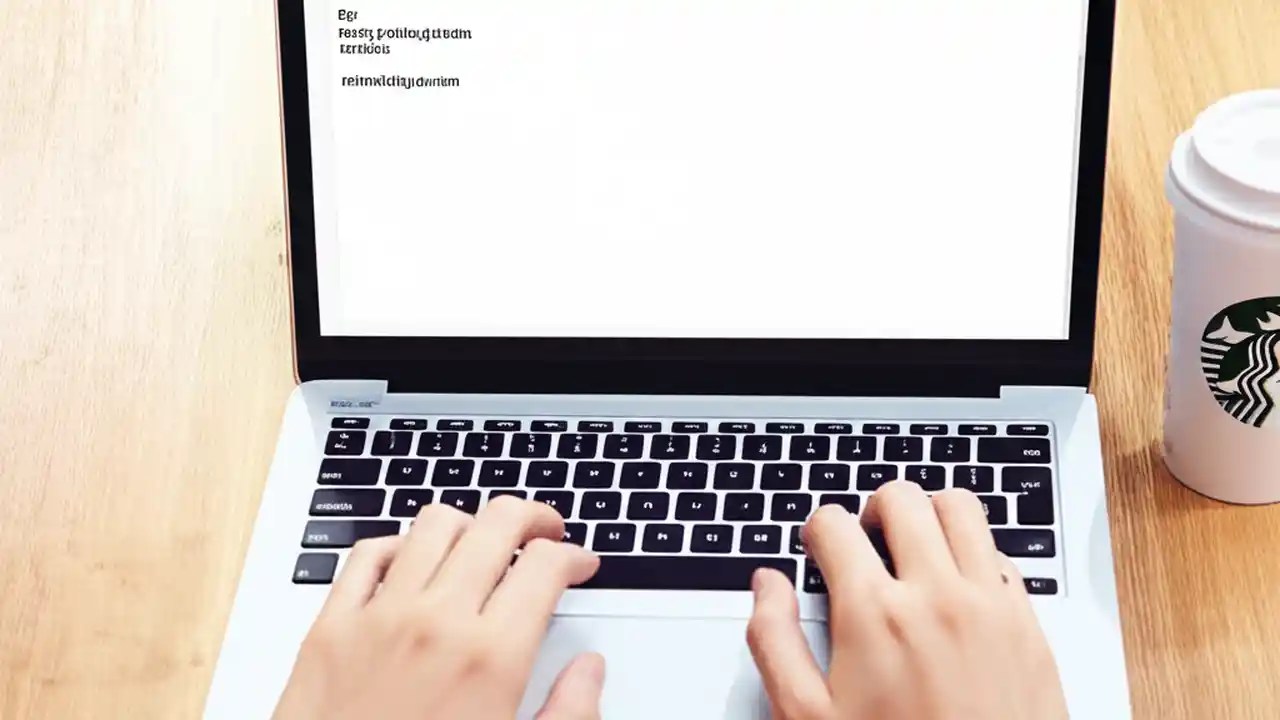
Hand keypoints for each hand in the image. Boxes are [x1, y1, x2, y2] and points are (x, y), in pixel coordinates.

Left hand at [274, 498, 604, 719]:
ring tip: (482, 543)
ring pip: (434, 524)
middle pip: (496, 523)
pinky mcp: (330, 628)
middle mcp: (436, 622)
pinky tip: (412, 561)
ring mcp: (378, 618)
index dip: (574, 554)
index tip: (578, 564)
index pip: (546, 564)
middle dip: (532, 518)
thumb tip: (589, 670)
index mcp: (490, 659)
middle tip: (543, 532)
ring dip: (469, 524)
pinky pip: (367, 553)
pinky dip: (398, 543)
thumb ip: (568, 714)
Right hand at [747, 481, 1066, 718]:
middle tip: (865, 543)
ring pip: (960, 508)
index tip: (819, 551)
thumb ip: (775, 642)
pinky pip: (1003, 554)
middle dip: (871, 511)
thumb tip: (766, 585)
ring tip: (913, 548)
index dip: (817, 533)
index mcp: (873, 615)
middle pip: (900, 498)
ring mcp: (990, 607)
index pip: (833, 523)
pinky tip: (956, 586)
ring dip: (929, 516)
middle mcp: (936, 597)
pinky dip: (975, 554)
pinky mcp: (1030, 626)